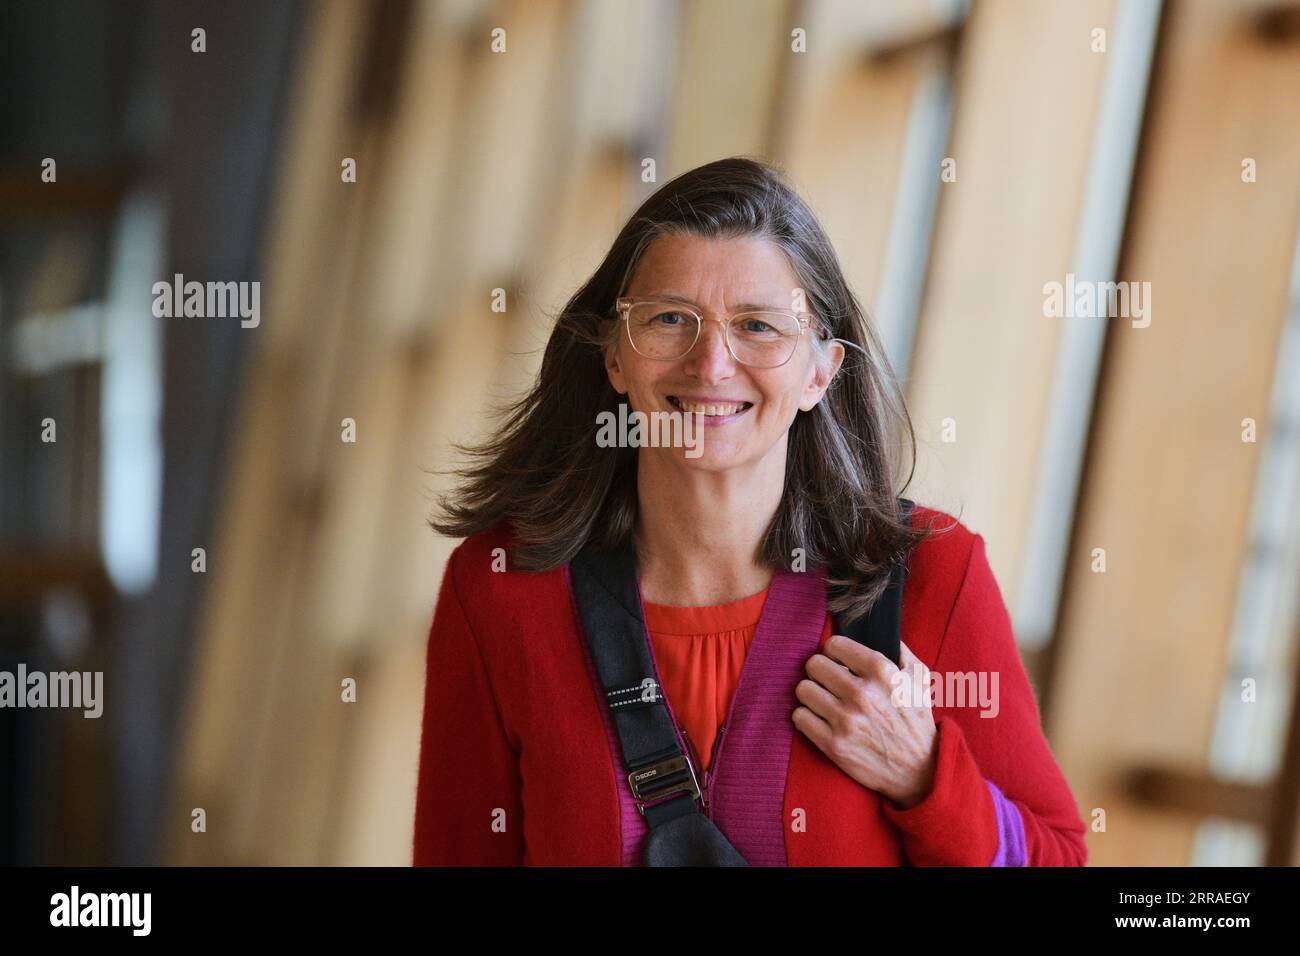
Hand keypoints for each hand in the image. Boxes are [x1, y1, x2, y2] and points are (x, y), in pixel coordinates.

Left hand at [793, 636, 937, 808]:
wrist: (920, 771)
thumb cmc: (916, 721)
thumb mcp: (919, 680)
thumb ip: (901, 651)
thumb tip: (881, 629)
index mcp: (882, 672)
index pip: (834, 645)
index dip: (833, 652)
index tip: (837, 661)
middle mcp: (861, 693)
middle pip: (813, 665)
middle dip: (820, 671)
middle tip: (828, 682)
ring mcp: (846, 720)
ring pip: (803, 689)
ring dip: (811, 694)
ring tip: (824, 700)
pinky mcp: (834, 745)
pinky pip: (800, 717)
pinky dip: (807, 717)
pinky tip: (820, 719)